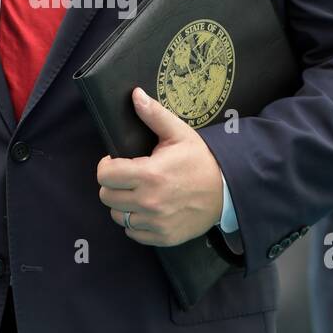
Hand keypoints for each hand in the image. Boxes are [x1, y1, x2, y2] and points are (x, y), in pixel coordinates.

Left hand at [97, 87, 224, 245]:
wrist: (228, 190)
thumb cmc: (201, 160)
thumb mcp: (179, 133)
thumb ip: (154, 115)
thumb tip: (135, 95)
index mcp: (149, 174)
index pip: (104, 176)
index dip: (107, 166)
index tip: (117, 163)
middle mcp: (149, 202)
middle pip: (106, 197)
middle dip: (113, 185)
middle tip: (128, 178)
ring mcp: (156, 222)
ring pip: (118, 216)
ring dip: (123, 205)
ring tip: (138, 193)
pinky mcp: (163, 237)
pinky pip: (133, 232)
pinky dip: (136, 223)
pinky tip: (149, 210)